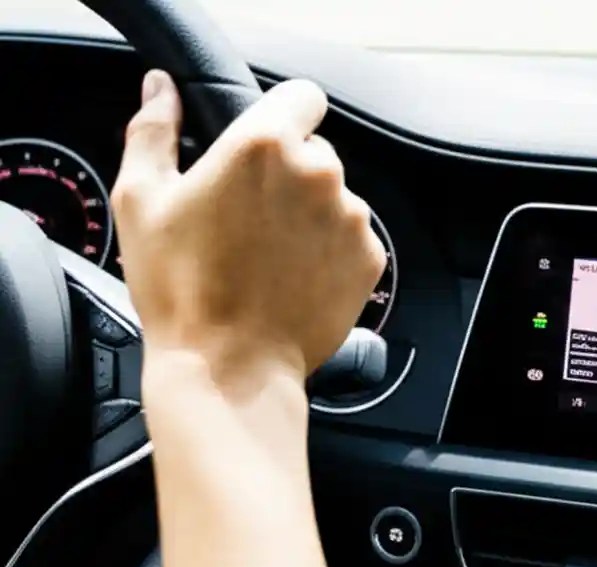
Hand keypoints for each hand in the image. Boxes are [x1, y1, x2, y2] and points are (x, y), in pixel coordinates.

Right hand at [112, 70, 385, 392]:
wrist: (229, 364)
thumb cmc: (181, 287)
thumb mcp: (142, 199)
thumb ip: (154, 130)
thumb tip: (161, 89)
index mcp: (264, 144)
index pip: (303, 96)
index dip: (284, 113)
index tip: (266, 140)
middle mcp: (319, 173)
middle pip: (315, 151)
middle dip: (288, 173)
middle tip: (248, 215)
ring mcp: (351, 217)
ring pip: (335, 196)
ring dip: (310, 214)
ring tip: (268, 253)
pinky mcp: (370, 257)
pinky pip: (353, 237)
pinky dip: (330, 250)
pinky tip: (293, 275)